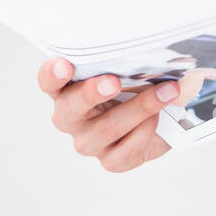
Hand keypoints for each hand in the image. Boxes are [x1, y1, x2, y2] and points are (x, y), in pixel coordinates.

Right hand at [38, 58, 182, 171]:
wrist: (163, 118)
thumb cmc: (137, 86)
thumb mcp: (130, 69)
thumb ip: (126, 62)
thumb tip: (146, 54)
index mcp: (68, 89)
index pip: (50, 82)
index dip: (53, 74)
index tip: (64, 65)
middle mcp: (72, 118)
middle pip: (70, 108)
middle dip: (91, 93)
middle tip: (113, 82)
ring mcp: (89, 142)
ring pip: (106, 128)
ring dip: (140, 107)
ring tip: (166, 91)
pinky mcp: (111, 160)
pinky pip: (127, 150)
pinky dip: (147, 130)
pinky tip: (159, 118)